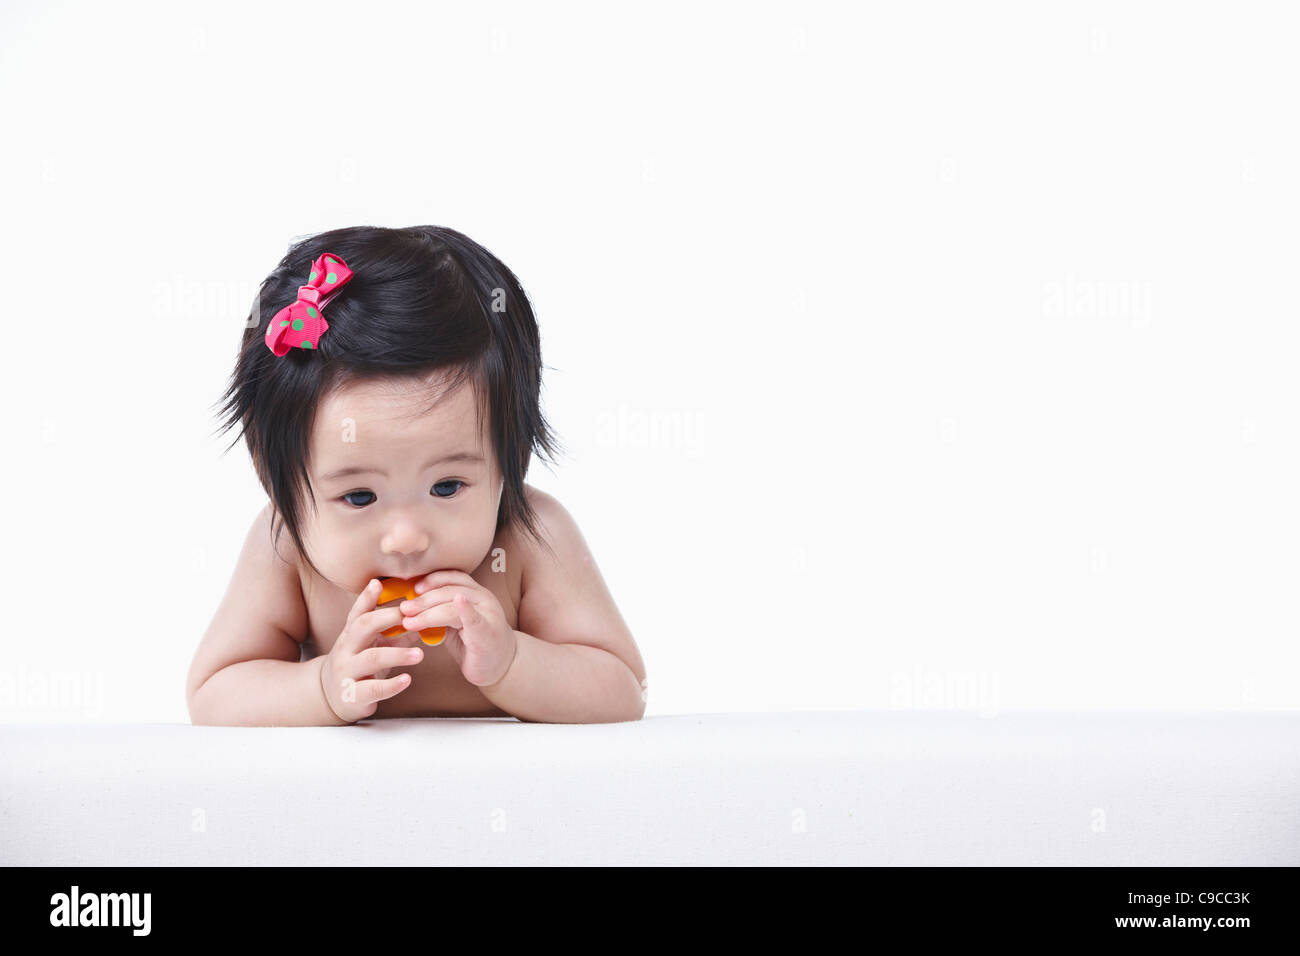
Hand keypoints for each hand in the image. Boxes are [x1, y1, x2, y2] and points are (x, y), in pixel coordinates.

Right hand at [320, 579, 424, 722]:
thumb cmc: (359, 663)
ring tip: (420, 654)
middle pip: (362, 627)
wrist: (332, 697)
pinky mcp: (354, 695)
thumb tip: (423, 615)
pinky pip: (373, 689)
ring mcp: (348, 671)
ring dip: (397, 655)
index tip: (378, 583)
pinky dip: (391, 685)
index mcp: (351, 633)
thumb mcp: (372, 644)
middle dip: (386, 618)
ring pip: (371, 658)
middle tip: (411, 616)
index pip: (358, 611)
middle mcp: (346, 649)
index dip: (366, 597)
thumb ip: (395, 630)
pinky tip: (407, 679)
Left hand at [400, 570, 517, 687]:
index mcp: (474, 593)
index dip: (431, 580)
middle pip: (449, 590)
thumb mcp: (454, 624)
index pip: (452, 577)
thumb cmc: (474, 644)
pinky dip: (464, 609)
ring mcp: (487, 614)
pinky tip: (457, 603)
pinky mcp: (487, 632)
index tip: (413, 588)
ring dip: (428, 612)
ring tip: (410, 621)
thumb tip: (409, 606)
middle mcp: (483, 598)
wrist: (500, 666)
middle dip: (423, 599)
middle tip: (404, 609)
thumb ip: (439, 612)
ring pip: (453, 606)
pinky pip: (474, 618)